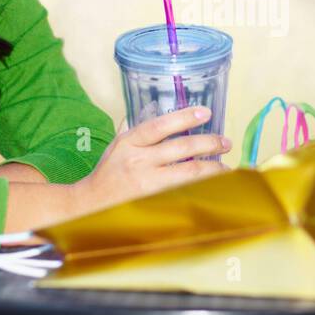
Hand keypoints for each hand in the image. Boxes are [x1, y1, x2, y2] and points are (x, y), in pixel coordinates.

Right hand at [71, 106, 230, 214]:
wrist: (89, 205)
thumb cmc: (107, 174)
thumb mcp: (117, 147)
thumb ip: (135, 129)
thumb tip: (152, 108)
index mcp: (129, 143)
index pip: (160, 125)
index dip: (184, 117)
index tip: (206, 113)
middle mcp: (138, 161)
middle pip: (180, 149)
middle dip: (208, 144)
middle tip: (225, 142)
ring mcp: (146, 184)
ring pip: (187, 174)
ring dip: (211, 169)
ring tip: (225, 167)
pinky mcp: (153, 203)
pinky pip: (183, 193)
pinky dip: (200, 189)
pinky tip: (212, 186)